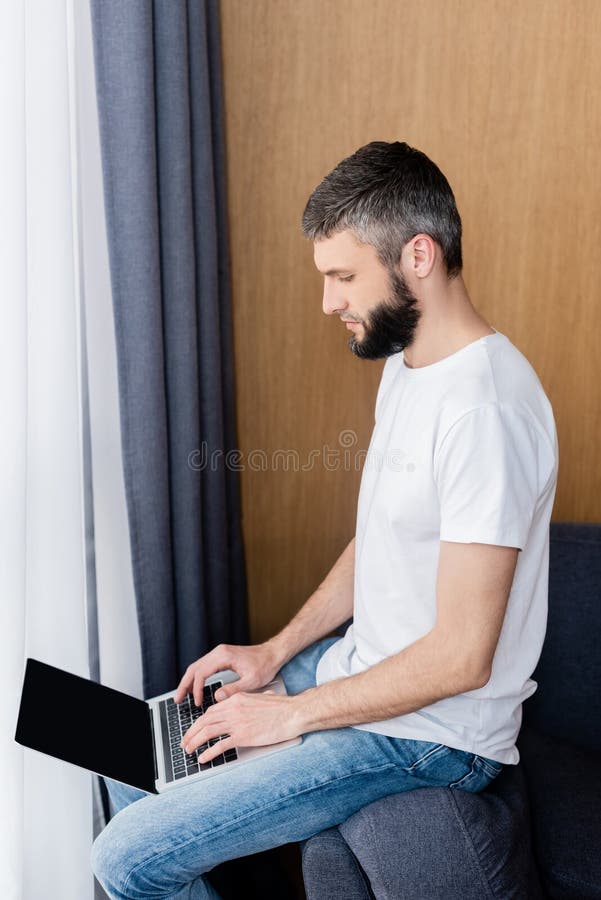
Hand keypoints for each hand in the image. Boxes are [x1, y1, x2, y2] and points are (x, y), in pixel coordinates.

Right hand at [173, 641, 281, 706]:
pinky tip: (195, 688)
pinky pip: (204, 667)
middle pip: (194, 668)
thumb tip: (216, 697)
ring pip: (197, 667)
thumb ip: (233, 690)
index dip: (196, 689)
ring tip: (182, 696)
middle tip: (177, 700)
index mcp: (223, 656)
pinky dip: (196, 677)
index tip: (197, 703)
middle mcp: (219, 652)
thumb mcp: (251, 681)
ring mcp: (219, 653)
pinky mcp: (222, 657)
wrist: (273, 654)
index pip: (201, 673)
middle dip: (184, 685)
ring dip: (188, 681)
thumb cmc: (265, 665)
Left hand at [180, 689, 301, 762]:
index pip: (211, 711)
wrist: (292, 712)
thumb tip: (247, 701)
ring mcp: (237, 723)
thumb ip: (249, 700)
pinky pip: (219, 745)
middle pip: (204, 721)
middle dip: (191, 732)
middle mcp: (233, 710)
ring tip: (188, 750)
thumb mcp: (261, 697)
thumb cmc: (281, 707)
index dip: (199, 722)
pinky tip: (202, 758)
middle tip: (185, 742)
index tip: (194, 729)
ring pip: (207, 732)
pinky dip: (208, 753)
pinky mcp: (243, 737)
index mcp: (236, 699)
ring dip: (194, 742)